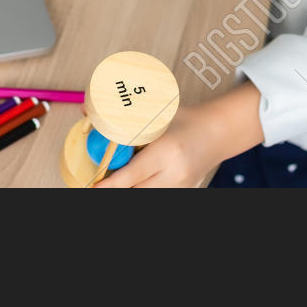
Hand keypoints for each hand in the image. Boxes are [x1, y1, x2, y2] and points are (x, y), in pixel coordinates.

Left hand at [90, 102, 225, 188]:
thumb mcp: (157, 115)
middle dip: (116, 187)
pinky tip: (136, 178)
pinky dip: (141, 186)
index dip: (109, 184)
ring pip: (143, 195)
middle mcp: (174, 174)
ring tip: (117, 175)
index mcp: (167, 151)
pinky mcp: (181, 192)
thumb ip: (125, 119)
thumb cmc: (187, 120)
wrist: (219, 133)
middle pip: (135, 191)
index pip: (131, 175)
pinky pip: (154, 193)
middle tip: (101, 178)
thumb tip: (88, 112)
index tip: (93, 186)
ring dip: (129, 186)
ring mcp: (180, 187)